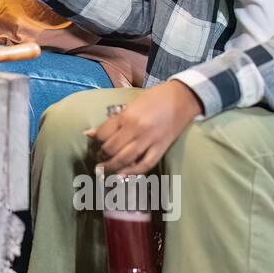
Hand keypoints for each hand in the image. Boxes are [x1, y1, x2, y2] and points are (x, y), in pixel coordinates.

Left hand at [87, 81, 204, 175]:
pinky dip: (133, 172)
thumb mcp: (131, 104)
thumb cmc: (155, 98)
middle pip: (111, 149)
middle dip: (102, 157)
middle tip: (99, 160)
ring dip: (112, 167)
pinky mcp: (162, 148)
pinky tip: (123, 175)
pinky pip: (145, 164)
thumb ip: (112, 120)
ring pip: (125, 159)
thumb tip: (90, 133)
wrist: (183, 97)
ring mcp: (150, 139)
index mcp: (126, 115)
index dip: (95, 141)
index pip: (102, 133)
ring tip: (105, 171)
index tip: (95, 144)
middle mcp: (136, 128)